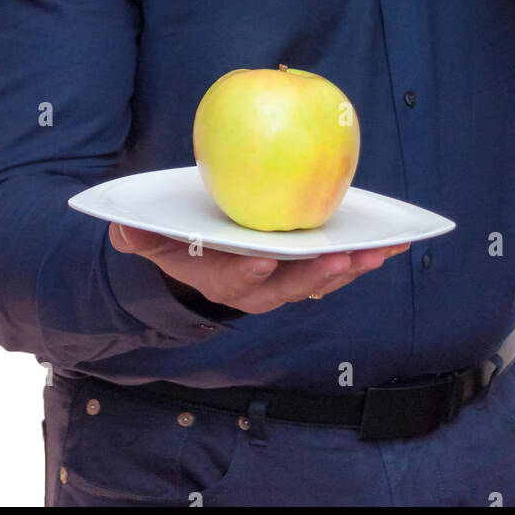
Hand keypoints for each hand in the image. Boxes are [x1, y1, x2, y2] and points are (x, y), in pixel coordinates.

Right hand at [108, 223, 410, 314]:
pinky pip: (338, 267)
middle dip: (317, 274)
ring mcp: (287, 282)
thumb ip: (139, 234)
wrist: (203, 262)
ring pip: (321, 280)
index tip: (264, 258)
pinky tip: (391, 243)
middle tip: (342, 258)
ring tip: (380, 250)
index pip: (234, 280)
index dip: (249, 272)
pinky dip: (363, 258)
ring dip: (352, 268)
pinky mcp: (310, 270)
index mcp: (219, 279)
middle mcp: (257, 288)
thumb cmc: (179, 240)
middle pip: (290, 286)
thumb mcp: (151, 237)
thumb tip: (123, 226)